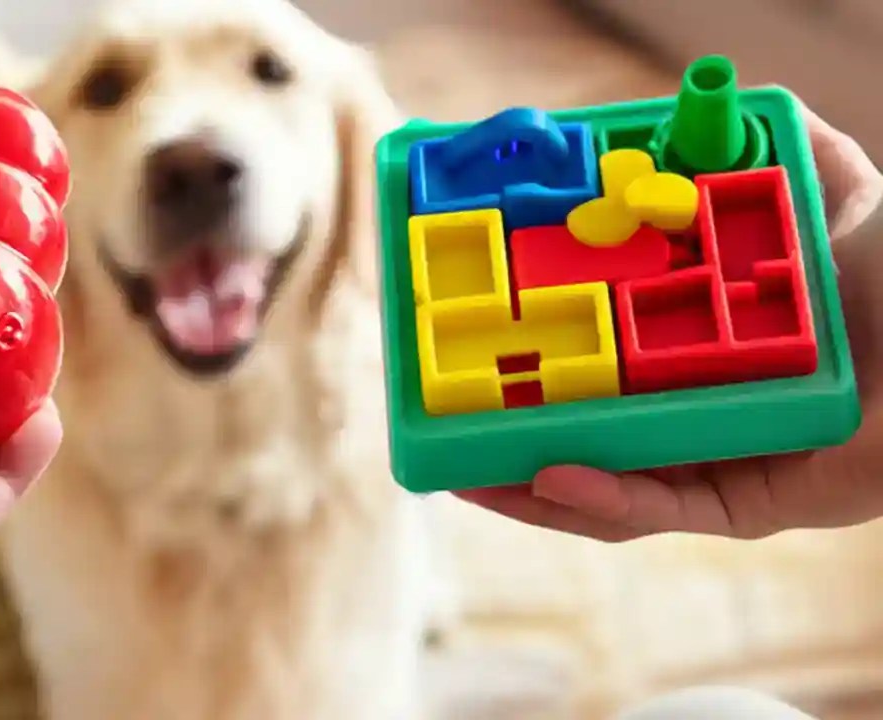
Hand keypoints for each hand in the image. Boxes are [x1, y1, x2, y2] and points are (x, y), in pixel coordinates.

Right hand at [459, 105, 882, 541]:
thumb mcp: (837, 192)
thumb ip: (779, 151)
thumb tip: (721, 105)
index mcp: (705, 352)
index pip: (600, 368)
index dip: (533, 364)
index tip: (473, 344)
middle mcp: (704, 412)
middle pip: (585, 438)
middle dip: (506, 444)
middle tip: (439, 427)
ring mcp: (725, 463)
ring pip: (608, 490)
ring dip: (529, 487)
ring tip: (464, 471)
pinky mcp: (755, 505)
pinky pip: (664, 511)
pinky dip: (603, 498)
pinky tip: (548, 473)